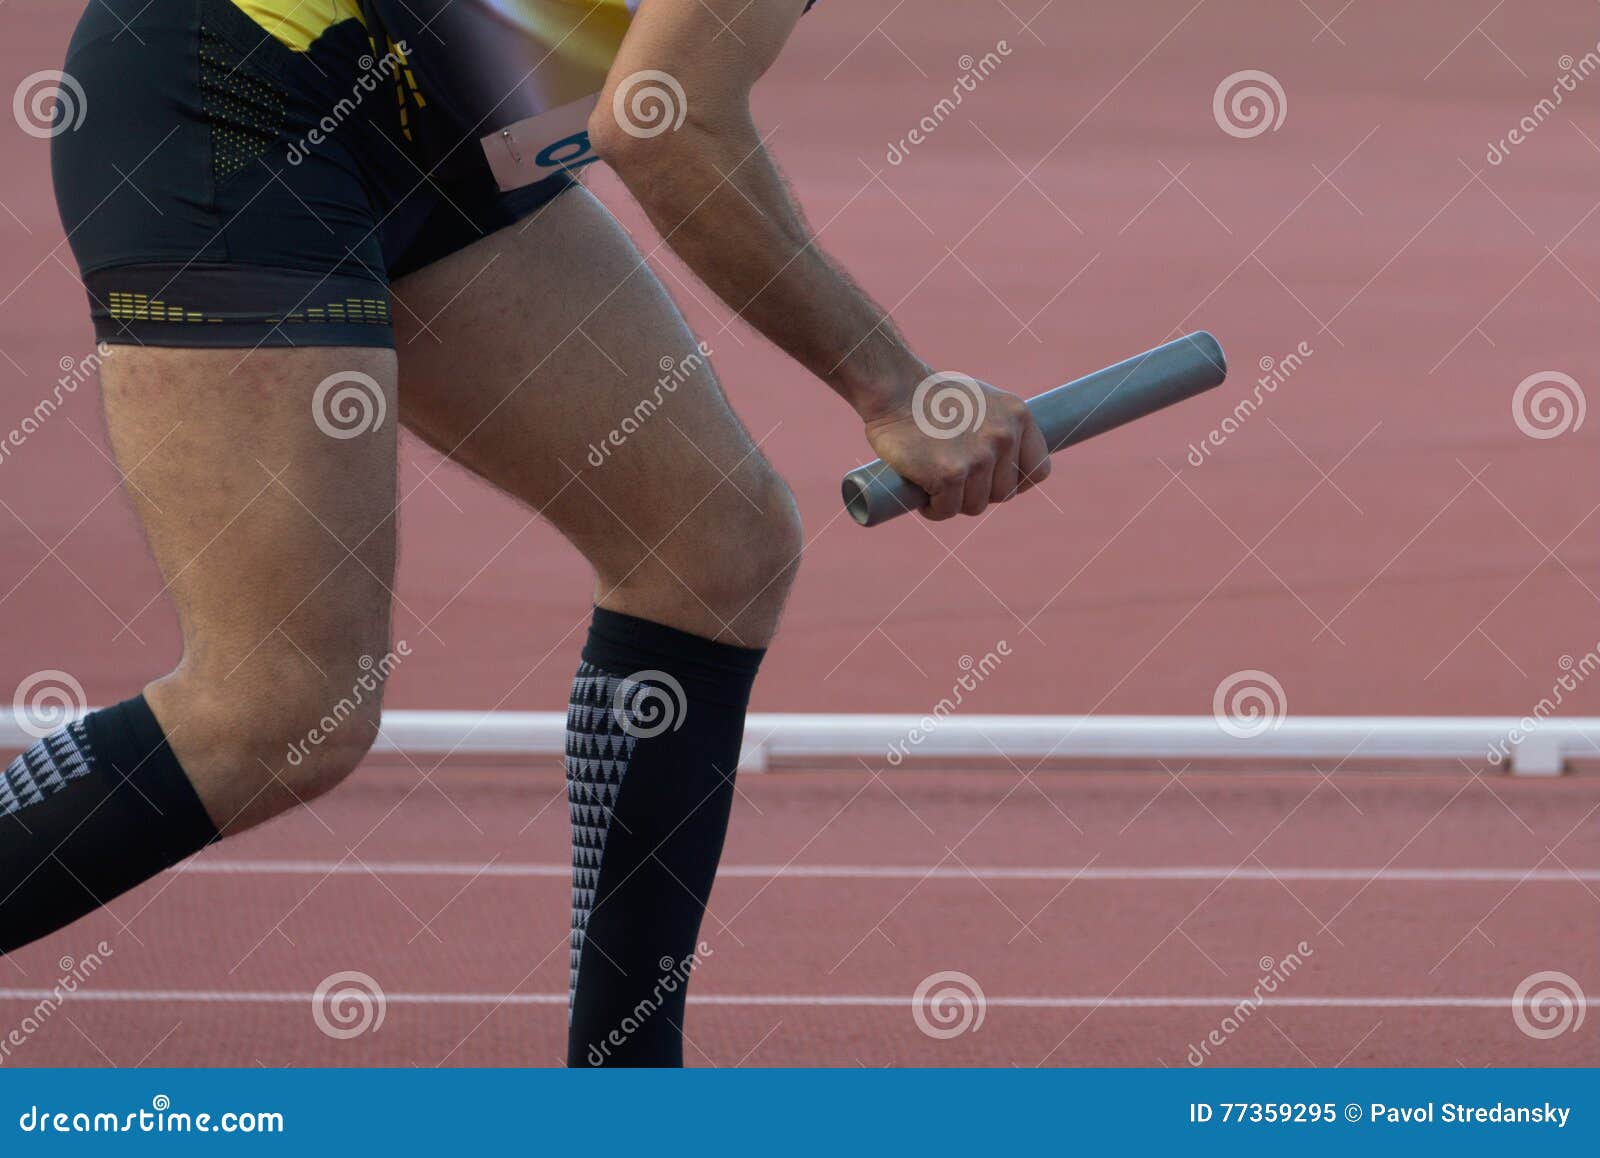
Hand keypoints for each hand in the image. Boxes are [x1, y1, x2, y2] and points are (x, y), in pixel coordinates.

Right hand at [860, 373, 1051, 520]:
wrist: (895, 389)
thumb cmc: (931, 396)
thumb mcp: (982, 402)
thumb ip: (999, 429)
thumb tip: (1007, 465)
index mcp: (1017, 416)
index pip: (1038, 470)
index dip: (1016, 482)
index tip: (995, 483)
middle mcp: (1004, 437)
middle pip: (1005, 493)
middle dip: (979, 494)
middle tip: (954, 482)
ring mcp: (978, 457)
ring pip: (975, 505)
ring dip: (953, 502)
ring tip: (934, 485)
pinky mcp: (950, 474)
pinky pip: (947, 510)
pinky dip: (933, 509)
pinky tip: (923, 496)